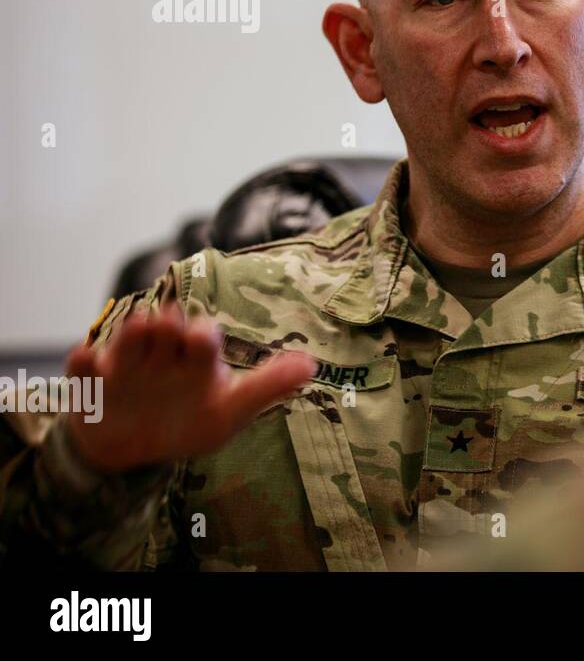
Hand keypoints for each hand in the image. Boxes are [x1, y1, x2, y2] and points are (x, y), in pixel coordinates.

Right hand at [63, 305, 315, 473]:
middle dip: (165, 328)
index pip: (201, 339)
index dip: (201, 337)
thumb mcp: (229, 411)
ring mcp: (125, 366)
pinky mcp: (91, 384)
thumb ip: (268, 387)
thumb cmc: (187, 421)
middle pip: (162, 333)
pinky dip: (83, 363)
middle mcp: (162, 353)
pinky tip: (87, 359)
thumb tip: (311, 365)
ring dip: (130, 336)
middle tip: (167, 323)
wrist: (134, 450)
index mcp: (195, 358)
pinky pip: (82, 367)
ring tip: (139, 329)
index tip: (202, 338)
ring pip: (126, 343)